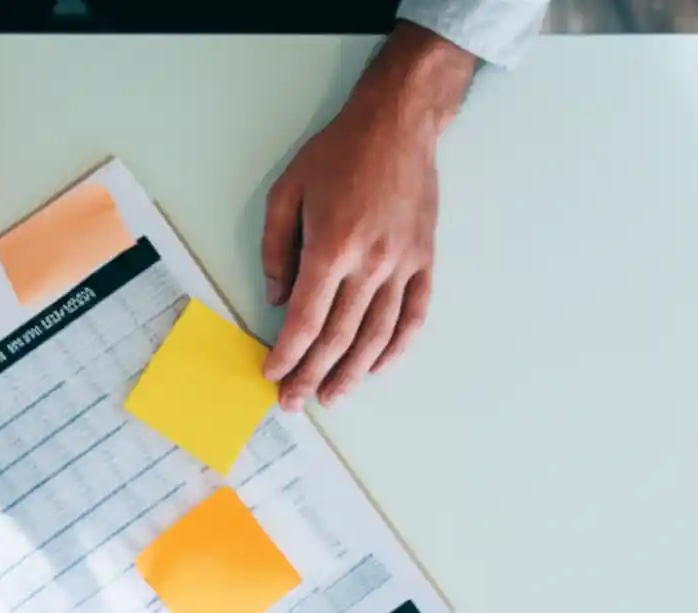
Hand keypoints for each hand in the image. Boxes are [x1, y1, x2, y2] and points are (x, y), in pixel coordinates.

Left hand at [261, 24, 474, 409]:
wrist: (398, 125)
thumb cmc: (338, 154)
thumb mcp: (287, 193)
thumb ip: (276, 250)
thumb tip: (279, 299)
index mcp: (332, 247)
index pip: (306, 320)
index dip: (287, 354)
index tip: (272, 374)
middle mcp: (370, 263)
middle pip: (339, 337)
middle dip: (313, 375)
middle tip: (295, 401)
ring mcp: (403, 264)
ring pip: (377, 335)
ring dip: (353, 372)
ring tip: (332, 396)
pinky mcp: (424, 260)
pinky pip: (415, 314)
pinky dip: (397, 346)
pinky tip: (379, 366)